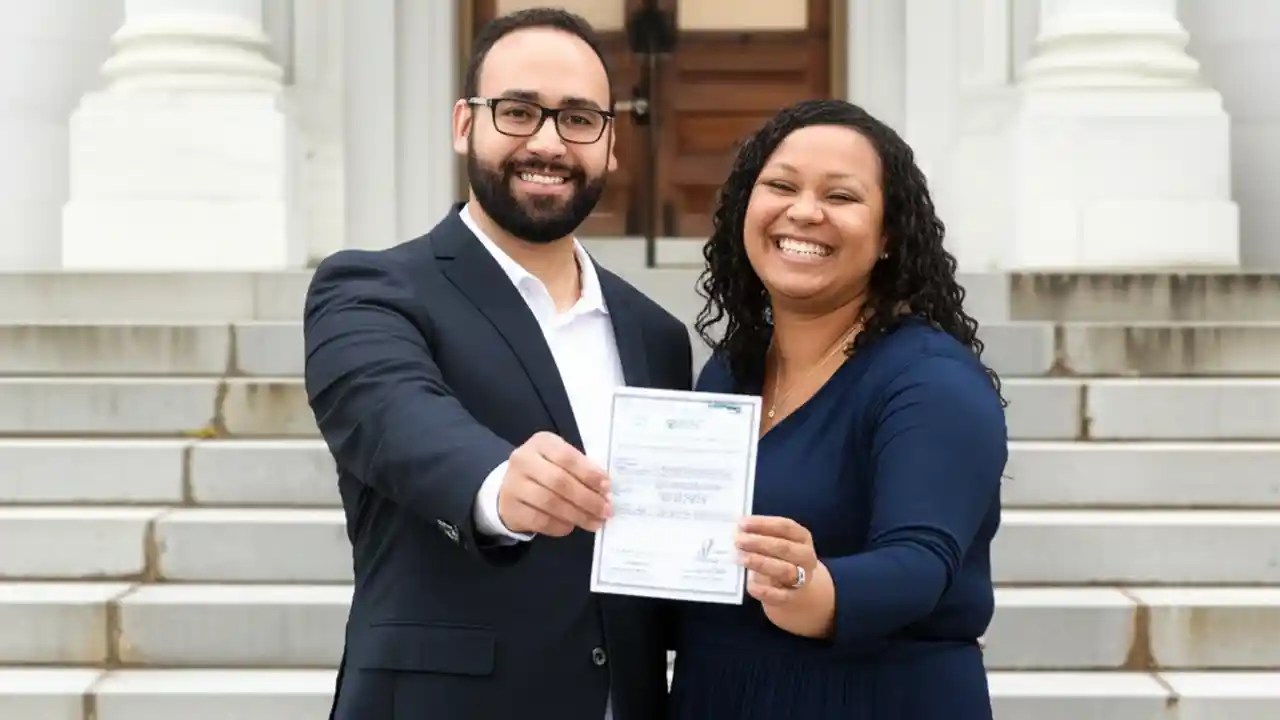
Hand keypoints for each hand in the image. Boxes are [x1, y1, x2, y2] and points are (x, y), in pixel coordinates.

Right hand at [497, 431, 610, 536]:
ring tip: (594, 522)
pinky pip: (539, 520)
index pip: (567, 457)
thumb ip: (581, 469)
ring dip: (577, 515)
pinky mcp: (510, 508)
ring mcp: (513, 484)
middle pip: (559, 481)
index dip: (589, 474)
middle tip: (605, 510)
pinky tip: (571, 526)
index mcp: (541, 443)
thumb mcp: (560, 460)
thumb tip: (604, 490)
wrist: (511, 487)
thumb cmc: (545, 471)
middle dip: (587, 498)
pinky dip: (559, 526)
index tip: (607, 488)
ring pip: (550, 502)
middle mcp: (523, 460)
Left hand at [736, 515, 834, 638]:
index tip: (742, 523)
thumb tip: (737, 531)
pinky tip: (749, 585)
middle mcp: (806, 557)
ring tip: (741, 558)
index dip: (763, 524)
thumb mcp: (775, 544)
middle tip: (738, 541)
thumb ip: (760, 536)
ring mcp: (802, 578)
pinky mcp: (792, 598)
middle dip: (760, 543)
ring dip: (761, 563)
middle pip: (785, 548)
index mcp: (802, 538)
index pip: (785, 526)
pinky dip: (764, 591)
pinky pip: (780, 596)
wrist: (796, 591)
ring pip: (784, 570)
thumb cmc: (780, 559)